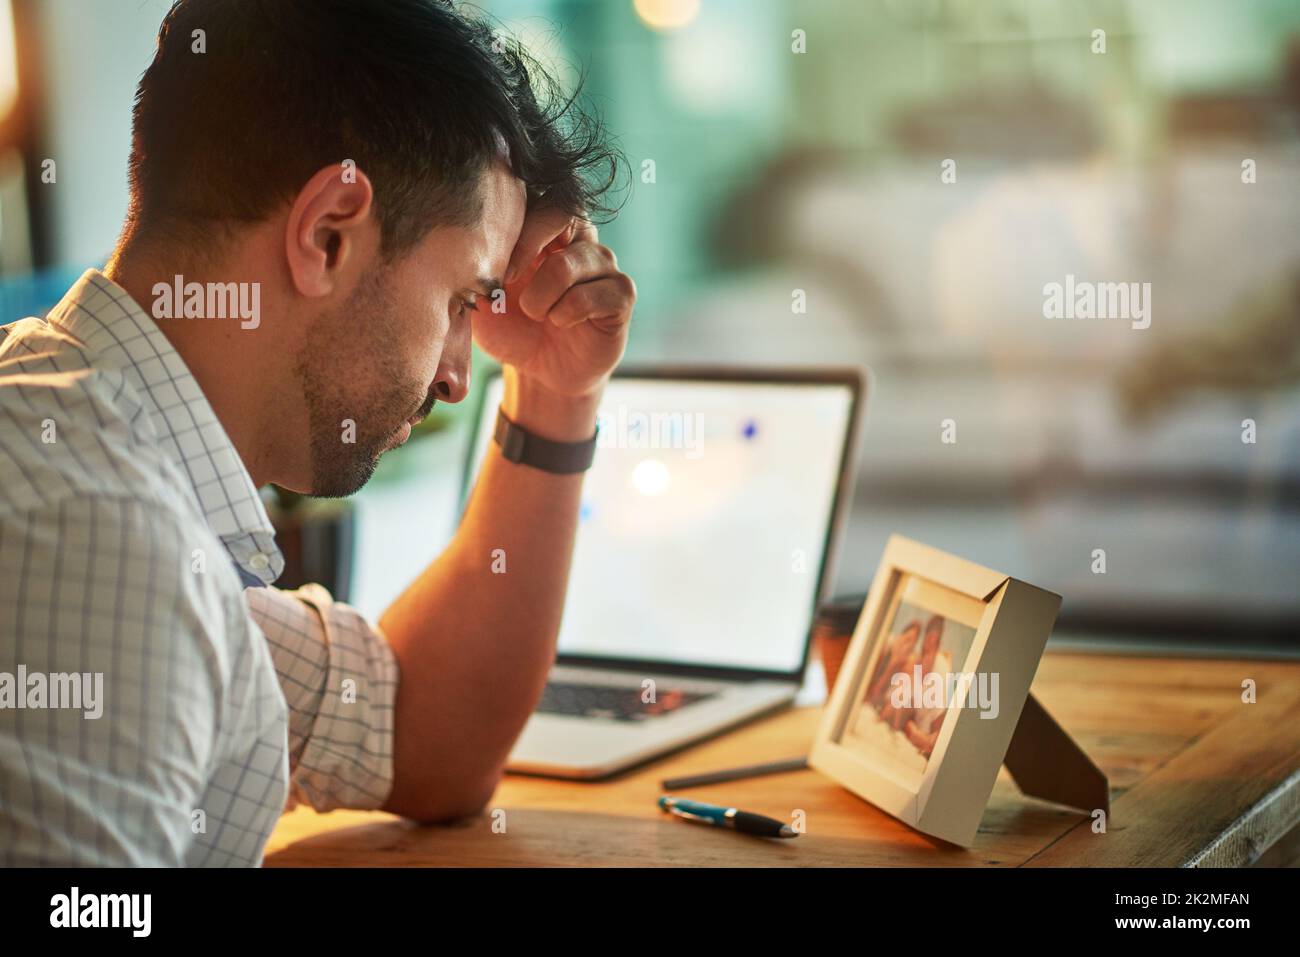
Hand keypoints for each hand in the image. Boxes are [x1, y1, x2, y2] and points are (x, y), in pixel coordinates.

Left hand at [471, 207, 634, 399]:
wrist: (544, 373)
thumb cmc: (514, 330)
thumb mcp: (483, 301)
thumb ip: (474, 273)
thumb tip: (464, 253)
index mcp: (545, 230)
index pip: (539, 196)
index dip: (517, 225)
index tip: (498, 266)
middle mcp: (579, 239)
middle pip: (563, 210)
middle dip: (529, 246)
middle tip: (509, 280)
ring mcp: (604, 264)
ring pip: (571, 263)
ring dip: (542, 297)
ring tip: (536, 315)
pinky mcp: (622, 294)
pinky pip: (593, 294)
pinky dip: (567, 313)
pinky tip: (560, 323)